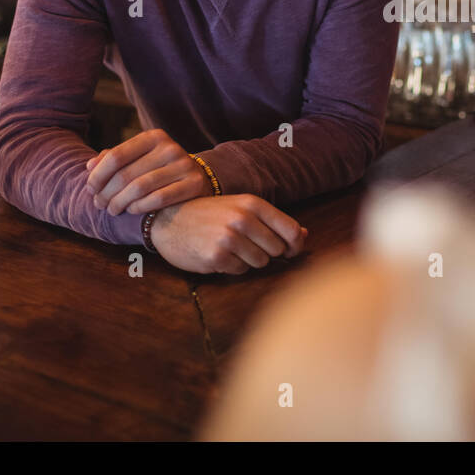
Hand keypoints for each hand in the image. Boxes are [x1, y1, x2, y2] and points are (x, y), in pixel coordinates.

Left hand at [85, 128, 211, 215]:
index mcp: (154, 136)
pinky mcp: (193, 184)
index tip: (90, 189)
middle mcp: (170, 148)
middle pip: (126, 174)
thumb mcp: (138, 158)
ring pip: (140, 188)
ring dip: (120, 202)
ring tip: (112, 210)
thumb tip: (89, 167)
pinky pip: (159, 199)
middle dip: (106, 193)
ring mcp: (184, 165)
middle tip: (99, 204)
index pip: (116, 156)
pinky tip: (132, 210)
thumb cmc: (158, 169)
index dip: (98, 175)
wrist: (197, 177)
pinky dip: (140, 207)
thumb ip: (113, 159)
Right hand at [149, 194, 308, 274]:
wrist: (169, 219)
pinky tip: (219, 255)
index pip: (292, 230)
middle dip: (268, 252)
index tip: (290, 250)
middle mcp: (243, 219)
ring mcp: (229, 238)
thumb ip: (272, 221)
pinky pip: (241, 270)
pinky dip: (233, 266)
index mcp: (253, 204)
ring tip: (232, 248)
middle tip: (249, 245)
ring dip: (249, 260)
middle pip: (278, 249)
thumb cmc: (210, 214)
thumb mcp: (241, 208)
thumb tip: (305, 235)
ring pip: (261, 262)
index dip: (296, 245)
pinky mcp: (216, 256)